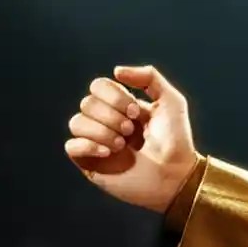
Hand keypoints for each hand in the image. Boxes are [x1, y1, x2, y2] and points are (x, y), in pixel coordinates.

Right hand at [64, 65, 199, 213]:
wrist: (175, 175)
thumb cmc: (176, 141)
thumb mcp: (171, 101)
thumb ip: (149, 77)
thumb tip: (116, 71)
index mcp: (121, 106)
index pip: (98, 86)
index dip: (115, 96)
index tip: (136, 112)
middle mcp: (106, 121)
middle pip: (87, 102)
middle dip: (111, 115)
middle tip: (131, 130)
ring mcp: (96, 142)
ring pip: (76, 122)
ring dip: (101, 131)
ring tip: (122, 144)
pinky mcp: (90, 163)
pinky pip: (71, 146)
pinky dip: (87, 145)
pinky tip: (107, 152)